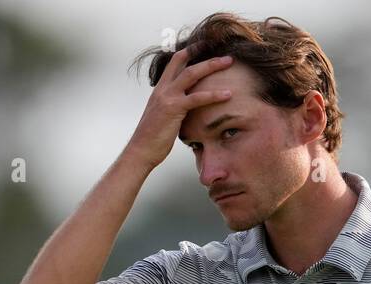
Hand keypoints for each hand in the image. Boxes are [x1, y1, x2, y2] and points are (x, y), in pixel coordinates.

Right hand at [125, 48, 235, 169]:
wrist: (141, 151)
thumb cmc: (153, 139)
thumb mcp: (163, 118)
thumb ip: (174, 108)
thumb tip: (188, 110)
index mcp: (160, 89)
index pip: (175, 63)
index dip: (190, 52)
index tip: (205, 47)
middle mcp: (163, 89)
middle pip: (185, 63)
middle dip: (205, 56)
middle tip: (225, 55)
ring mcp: (167, 97)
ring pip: (192, 74)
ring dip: (212, 66)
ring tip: (229, 63)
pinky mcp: (174, 108)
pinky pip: (197, 98)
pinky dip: (214, 95)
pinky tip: (228, 94)